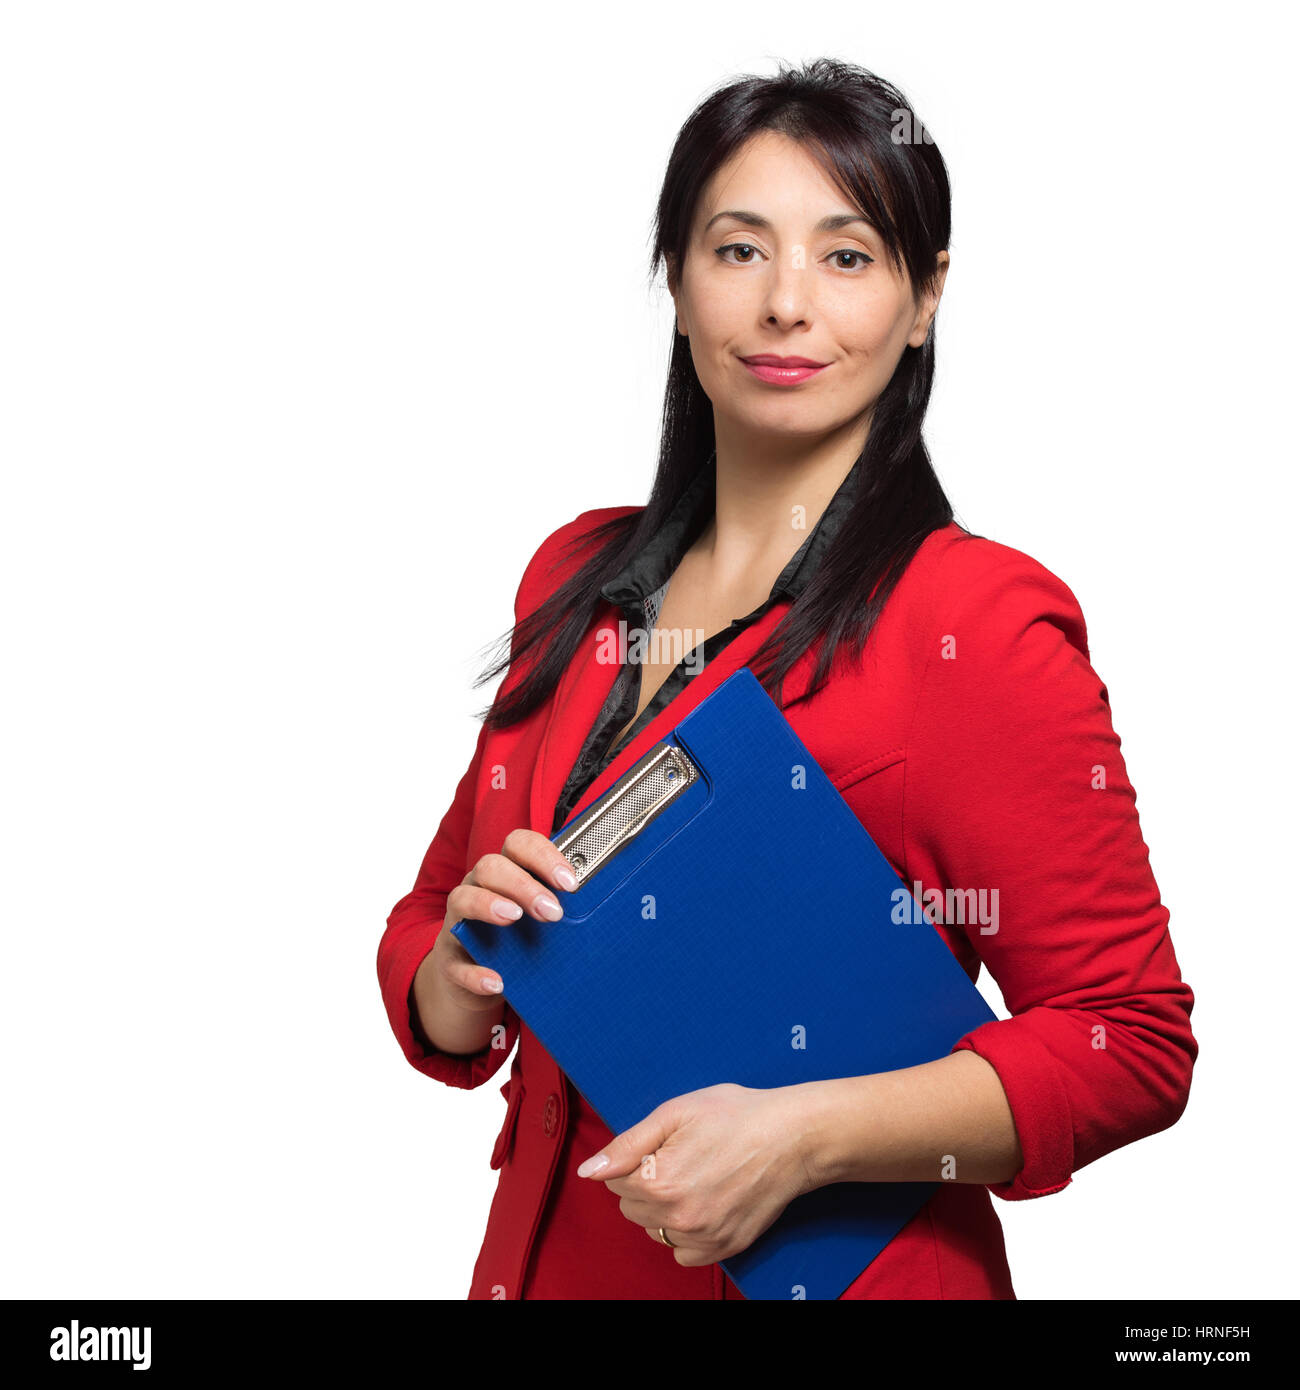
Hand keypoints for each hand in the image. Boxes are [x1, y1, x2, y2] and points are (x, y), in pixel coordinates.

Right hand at [415, 829, 575, 1020]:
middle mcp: (478, 888)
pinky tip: (496, 981)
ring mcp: (460, 922)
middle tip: (552, 911)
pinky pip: (454, 962)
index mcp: (506, 872)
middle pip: (491, 866)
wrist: (480, 979)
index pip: (519, 844)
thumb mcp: (540, 918)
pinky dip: (474, 972)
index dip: (543, 856)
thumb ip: (563, 907)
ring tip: (514, 919)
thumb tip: (611, 911)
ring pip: (462, 898)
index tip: (569, 882)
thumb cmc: (519, 938)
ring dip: (488, 905)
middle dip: (523, 884)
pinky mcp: (449, 959)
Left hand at [576, 1083, 816, 1266]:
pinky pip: (682, 1252)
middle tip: (680, 1156)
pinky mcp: (724, 1248)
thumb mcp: (675, 1113)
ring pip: (655, 1230)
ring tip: (695, 1176)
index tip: (663, 1144)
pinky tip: (704, 1202)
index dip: (635, 1157)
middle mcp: (678, 1217)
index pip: (614, 1180)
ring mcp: (703, 1237)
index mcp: (659, 1182)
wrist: (793, 1136)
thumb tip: (590, 1171)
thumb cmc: (736, 1115)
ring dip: (663, 1208)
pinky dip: (685, 1232)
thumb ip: (627, 1145)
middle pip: (631, 1207)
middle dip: (644, 1183)